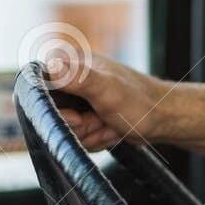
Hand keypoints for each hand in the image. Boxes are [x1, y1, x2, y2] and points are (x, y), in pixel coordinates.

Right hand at [46, 53, 170, 152]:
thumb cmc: (140, 102)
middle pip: (51, 114)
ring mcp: (79, 100)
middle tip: (99, 121)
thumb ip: (79, 78)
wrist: (165, 120)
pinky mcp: (86, 117)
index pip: (38, 89)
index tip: (78, 117)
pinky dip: (95, 139)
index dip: (56, 110)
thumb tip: (52, 66)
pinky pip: (77, 137)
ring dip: (89, 134)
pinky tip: (111, 131)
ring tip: (109, 124)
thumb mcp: (107, 89)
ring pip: (64, 129)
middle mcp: (71, 80)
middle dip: (77, 126)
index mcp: (70, 64)